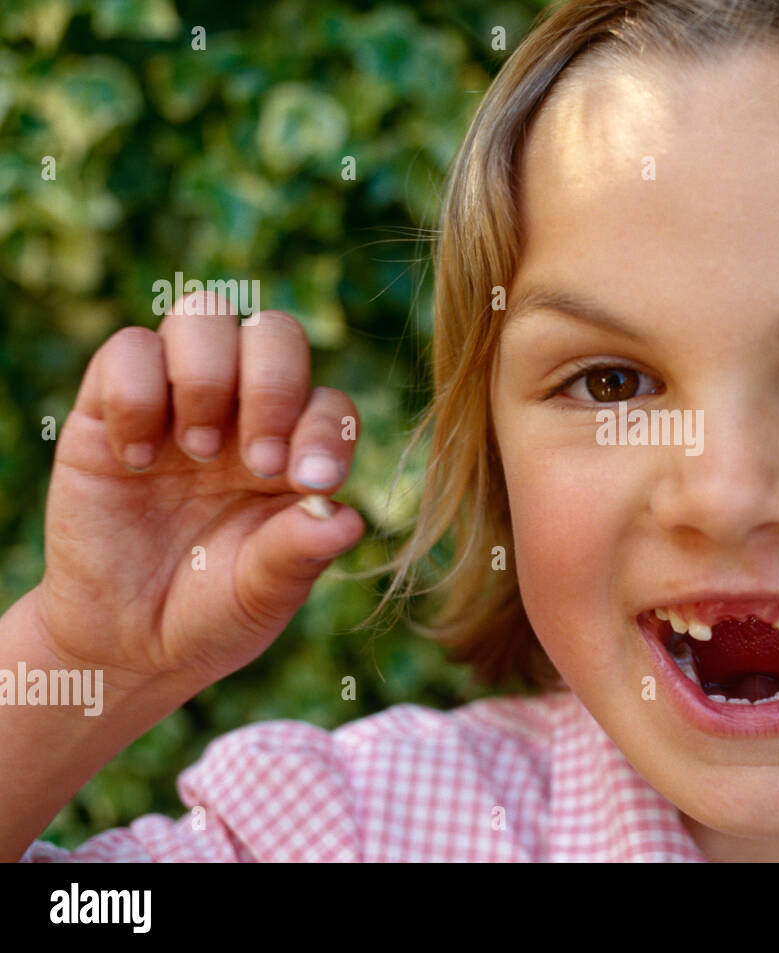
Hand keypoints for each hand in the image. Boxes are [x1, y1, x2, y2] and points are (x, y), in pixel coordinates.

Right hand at [35, 293, 364, 696]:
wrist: (125, 640)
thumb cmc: (211, 612)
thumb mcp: (261, 595)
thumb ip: (298, 554)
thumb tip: (349, 519)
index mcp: (297, 451)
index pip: (330, 402)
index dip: (328, 429)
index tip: (310, 480)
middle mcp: (245, 413)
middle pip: (275, 332)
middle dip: (274, 384)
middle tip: (259, 462)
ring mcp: (178, 402)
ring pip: (204, 315)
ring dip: (207, 375)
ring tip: (198, 451)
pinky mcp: (110, 408)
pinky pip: (128, 349)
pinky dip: (136, 392)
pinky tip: (137, 460)